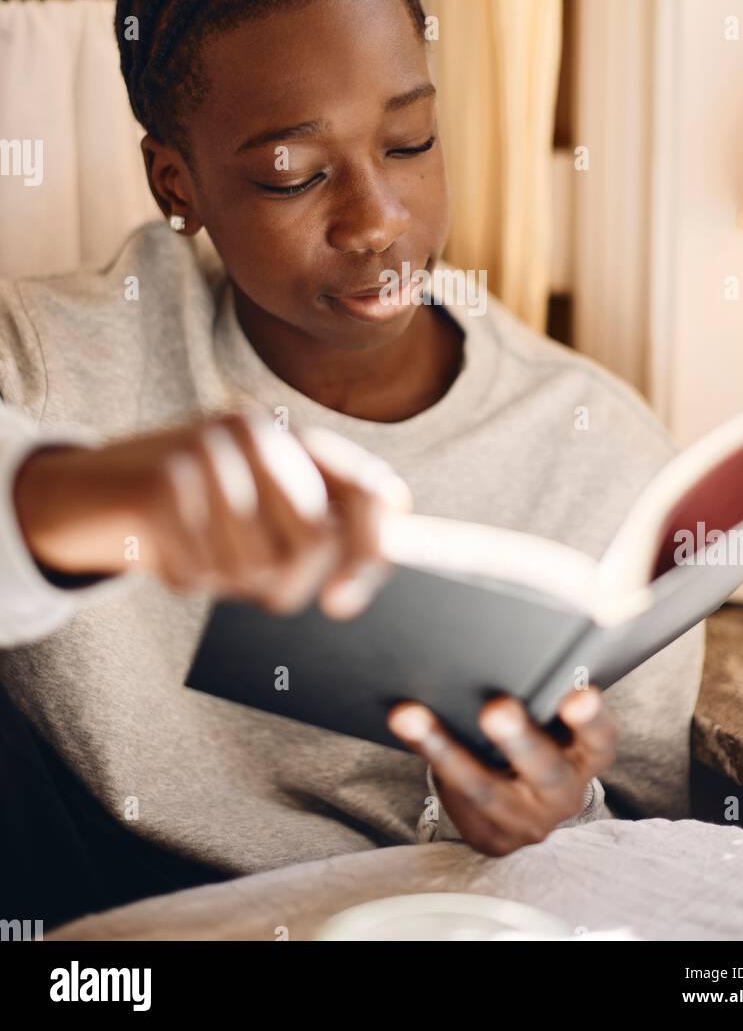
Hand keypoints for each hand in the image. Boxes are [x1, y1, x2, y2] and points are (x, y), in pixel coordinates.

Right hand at [13, 411, 410, 618]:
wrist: (78, 492)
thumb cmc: (183, 513)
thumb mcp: (251, 510)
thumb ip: (310, 534)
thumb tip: (347, 593)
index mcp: (288, 436)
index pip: (368, 490)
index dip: (372, 549)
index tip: (343, 602)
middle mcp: (254, 432)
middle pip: (313, 542)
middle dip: (287, 586)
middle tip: (247, 584)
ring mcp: (206, 453)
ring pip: (255, 567)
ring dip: (225, 583)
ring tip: (196, 551)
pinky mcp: (159, 485)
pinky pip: (199, 574)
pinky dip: (183, 579)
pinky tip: (162, 549)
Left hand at [387, 686, 615, 856]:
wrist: (523, 800)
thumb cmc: (540, 735)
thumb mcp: (552, 717)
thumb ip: (545, 689)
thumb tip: (519, 622)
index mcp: (588, 755)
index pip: (599, 738)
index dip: (591, 718)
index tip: (579, 695)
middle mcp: (565, 793)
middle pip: (546, 770)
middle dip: (520, 739)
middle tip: (497, 708)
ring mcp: (529, 822)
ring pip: (486, 789)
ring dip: (446, 750)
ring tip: (411, 715)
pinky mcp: (493, 837)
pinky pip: (456, 799)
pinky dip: (428, 758)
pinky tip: (404, 726)